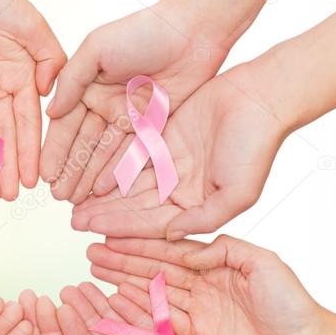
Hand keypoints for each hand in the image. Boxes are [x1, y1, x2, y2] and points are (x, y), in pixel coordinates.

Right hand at [40, 1, 229, 203]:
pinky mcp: (153, 126)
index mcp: (87, 85)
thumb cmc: (142, 31)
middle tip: (58, 196)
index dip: (55, 150)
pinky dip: (117, 172)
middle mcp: (105, 103)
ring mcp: (129, 116)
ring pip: (105, 153)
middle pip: (83, 144)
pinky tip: (104, 191)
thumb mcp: (96, 49)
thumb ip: (71, 81)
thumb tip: (50, 112)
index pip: (65, 124)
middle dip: (70, 170)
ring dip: (90, 176)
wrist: (192, 31)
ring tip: (76, 200)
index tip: (45, 174)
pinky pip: (132, 154)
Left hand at [69, 62, 287, 238]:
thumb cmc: (256, 146)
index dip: (123, 229)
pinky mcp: (164, 137)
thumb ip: (203, 218)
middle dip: (106, 215)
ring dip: (104, 194)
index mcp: (198, 205)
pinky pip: (132, 155)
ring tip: (74, 201)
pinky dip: (112, 165)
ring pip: (130, 183)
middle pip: (136, 206)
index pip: (153, 223)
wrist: (261, 98)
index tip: (94, 234)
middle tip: (73, 222)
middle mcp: (183, 189)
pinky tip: (89, 172)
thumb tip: (170, 236)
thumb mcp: (236, 193)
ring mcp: (172, 163)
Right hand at [87, 235, 329, 334]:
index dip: (141, 243)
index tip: (113, 235)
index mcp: (218, 262)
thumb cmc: (294, 305)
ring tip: (94, 272)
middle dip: (123, 260)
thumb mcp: (264, 263)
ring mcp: (198, 312)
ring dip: (123, 283)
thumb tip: (187, 250)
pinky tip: (114, 301)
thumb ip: (224, 249)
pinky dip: (136, 313)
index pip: (171, 249)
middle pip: (155, 270)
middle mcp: (203, 285)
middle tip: (91, 252)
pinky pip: (160, 323)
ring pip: (152, 294)